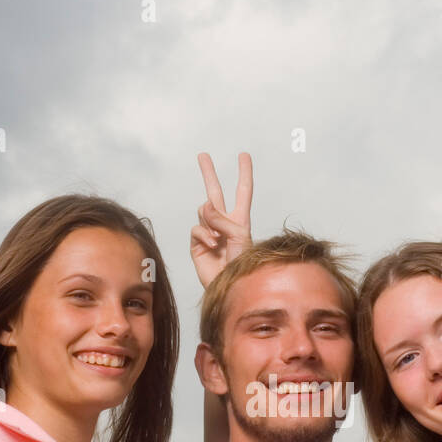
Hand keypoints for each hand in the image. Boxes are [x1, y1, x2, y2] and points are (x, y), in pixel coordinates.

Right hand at [190, 152, 252, 288]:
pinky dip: (204, 234)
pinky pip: (197, 228)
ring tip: (219, 239)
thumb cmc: (243, 264)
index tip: (244, 156)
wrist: (231, 285)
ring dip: (211, 221)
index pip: (243, 192)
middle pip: (215, 192)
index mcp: (240, 220)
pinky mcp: (198, 243)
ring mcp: (210, 232)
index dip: (244, 173)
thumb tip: (204, 206)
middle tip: (203, 155)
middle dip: (209, 174)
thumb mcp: (240, 236)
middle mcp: (224, 223)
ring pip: (204, 211)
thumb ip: (222, 219)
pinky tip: (212, 244)